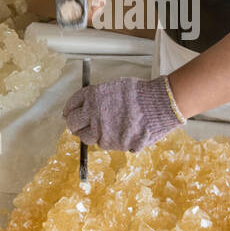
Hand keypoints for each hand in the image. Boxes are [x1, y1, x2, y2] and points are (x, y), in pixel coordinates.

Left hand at [63, 76, 183, 151]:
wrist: (159, 104)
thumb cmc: (140, 93)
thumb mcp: (114, 87)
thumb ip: (98, 97)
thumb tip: (87, 105)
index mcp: (92, 96)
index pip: (71, 105)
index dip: (70, 110)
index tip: (70, 113)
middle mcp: (92, 113)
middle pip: (73, 124)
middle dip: (75, 124)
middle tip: (80, 125)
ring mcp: (101, 130)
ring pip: (86, 138)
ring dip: (91, 134)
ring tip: (102, 129)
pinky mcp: (112, 143)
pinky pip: (104, 143)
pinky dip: (108, 139)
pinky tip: (118, 132)